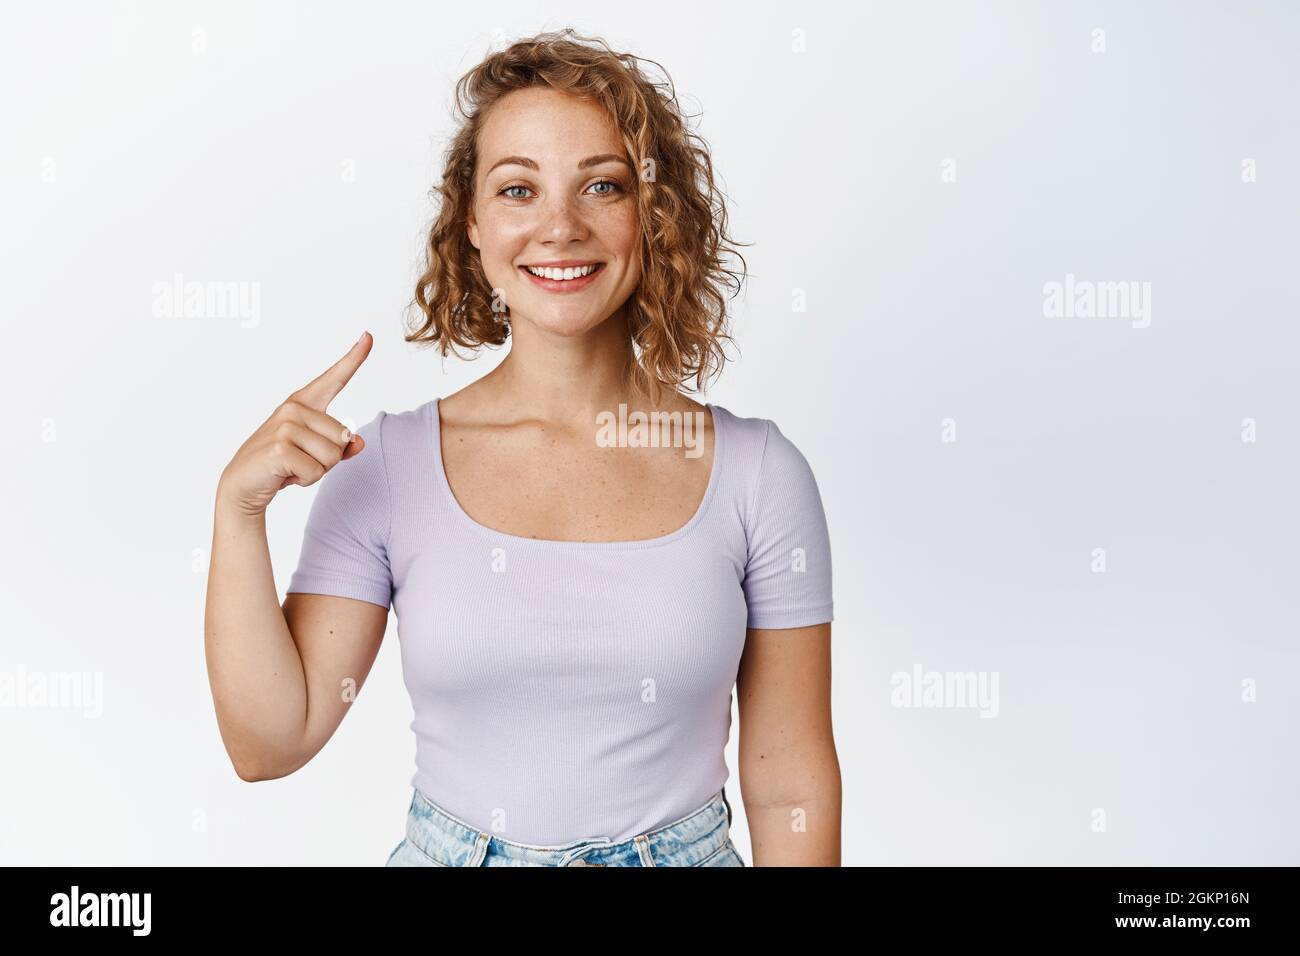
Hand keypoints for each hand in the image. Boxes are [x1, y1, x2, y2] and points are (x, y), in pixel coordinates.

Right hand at [217, 331, 372, 517]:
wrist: (243, 484)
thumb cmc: (282, 465)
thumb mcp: (314, 454)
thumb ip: (340, 447)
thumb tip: (359, 443)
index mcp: (304, 403)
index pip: (335, 378)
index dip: (354, 358)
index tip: (368, 336)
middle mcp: (294, 409)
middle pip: (343, 438)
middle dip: (328, 460)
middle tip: (300, 461)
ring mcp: (285, 426)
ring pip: (333, 456)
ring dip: (317, 472)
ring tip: (292, 467)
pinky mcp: (280, 448)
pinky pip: (316, 472)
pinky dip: (305, 481)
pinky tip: (284, 475)